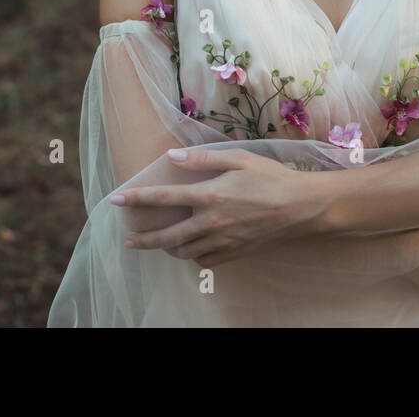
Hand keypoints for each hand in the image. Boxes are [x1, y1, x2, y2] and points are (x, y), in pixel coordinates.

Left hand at [109, 147, 326, 267]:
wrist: (303, 207)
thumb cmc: (272, 177)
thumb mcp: (239, 158)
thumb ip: (203, 160)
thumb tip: (173, 158)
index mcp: (210, 195)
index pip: (163, 199)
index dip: (137, 199)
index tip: (115, 200)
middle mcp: (211, 222)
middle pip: (167, 236)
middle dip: (143, 240)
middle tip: (129, 240)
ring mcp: (223, 241)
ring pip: (185, 252)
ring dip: (168, 249)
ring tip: (160, 244)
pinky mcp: (235, 252)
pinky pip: (206, 261)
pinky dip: (194, 256)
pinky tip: (192, 249)